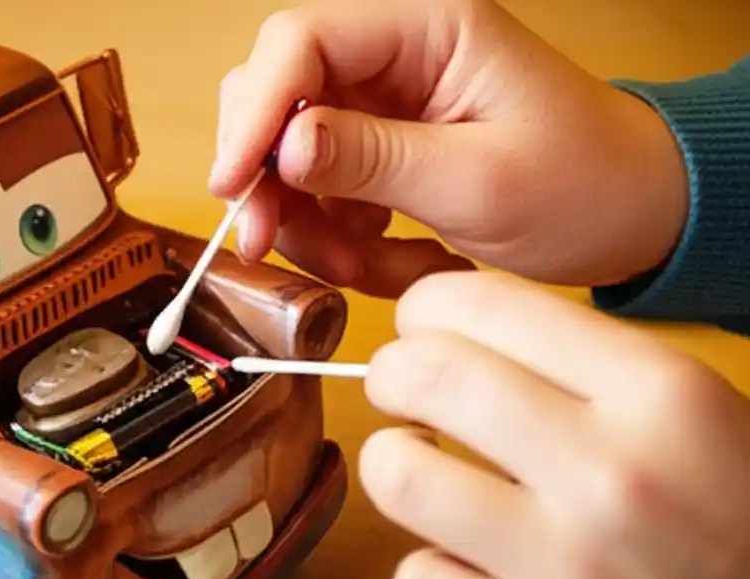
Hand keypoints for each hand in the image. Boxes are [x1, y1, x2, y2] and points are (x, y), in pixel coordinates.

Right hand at [211, 0, 688, 296]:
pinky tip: (388, 259)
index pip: (299, 43)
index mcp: (425, 25)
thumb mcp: (479, 182)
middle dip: (268, 176)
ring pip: (286, 152)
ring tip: (365, 267)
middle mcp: (391, 52)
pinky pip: (318, 189)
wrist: (632, 217)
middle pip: (275, 94)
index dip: (254, 113)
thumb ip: (376, 161)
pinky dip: (337, 235)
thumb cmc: (584, 184)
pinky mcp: (377, 146)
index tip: (233, 186)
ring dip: (308, 221)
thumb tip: (282, 151)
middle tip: (268, 241)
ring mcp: (379, 100)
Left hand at [360, 270, 749, 578]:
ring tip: (421, 472)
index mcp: (662, 394)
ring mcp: (575, 569)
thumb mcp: (692, 415)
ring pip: (401, 475)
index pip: (490, 305)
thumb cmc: (730, 518)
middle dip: (391, 373)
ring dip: (394, 464)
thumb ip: (582, 364)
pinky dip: (426, 573)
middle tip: (398, 389)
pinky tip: (461, 565)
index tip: (421, 329)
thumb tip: (452, 329)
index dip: (429, 309)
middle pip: (429, 376)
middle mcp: (615, 472)